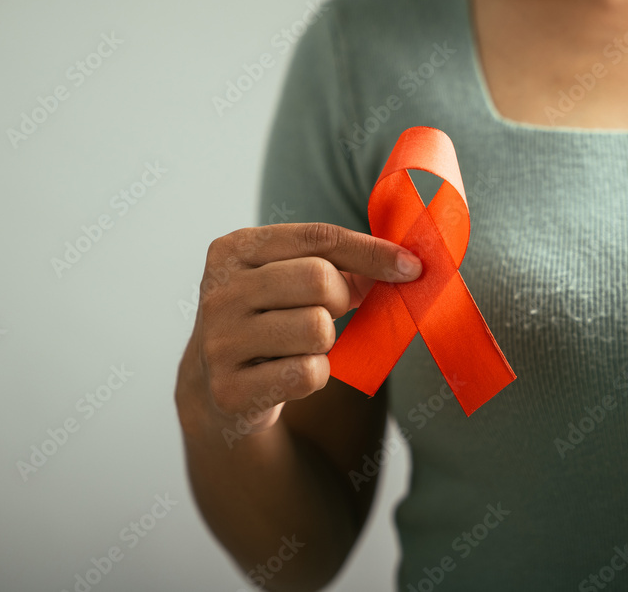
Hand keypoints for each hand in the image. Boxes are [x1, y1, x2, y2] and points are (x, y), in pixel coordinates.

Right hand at [179, 222, 421, 443]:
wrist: (216, 383)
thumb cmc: (269, 318)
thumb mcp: (288, 278)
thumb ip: (338, 264)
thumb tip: (404, 266)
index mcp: (233, 249)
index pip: (317, 238)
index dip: (372, 251)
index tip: (412, 267)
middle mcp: (219, 291)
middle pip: (319, 279)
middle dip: (341, 299)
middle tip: (328, 312)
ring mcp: (219, 341)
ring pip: (317, 329)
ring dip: (325, 341)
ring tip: (300, 344)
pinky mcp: (229, 390)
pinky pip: (307, 374)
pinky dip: (315, 374)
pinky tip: (290, 372)